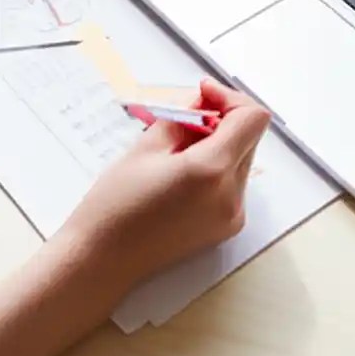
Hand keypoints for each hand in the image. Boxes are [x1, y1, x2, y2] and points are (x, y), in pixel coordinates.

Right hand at [56, 78, 269, 291]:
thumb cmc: (114, 204)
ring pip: (242, 160)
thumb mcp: (145, 148)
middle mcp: (231, 195)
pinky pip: (233, 185)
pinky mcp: (226, 228)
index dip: (230, 99)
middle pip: (249, 139)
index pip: (252, 119)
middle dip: (223, 121)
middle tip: (185, 118)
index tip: (203, 95)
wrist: (102, 260)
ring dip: (220, 145)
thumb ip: (184, 120)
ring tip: (178, 149)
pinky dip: (216, 169)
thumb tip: (205, 104)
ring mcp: (232, 215)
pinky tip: (183, 174)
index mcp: (212, 170)